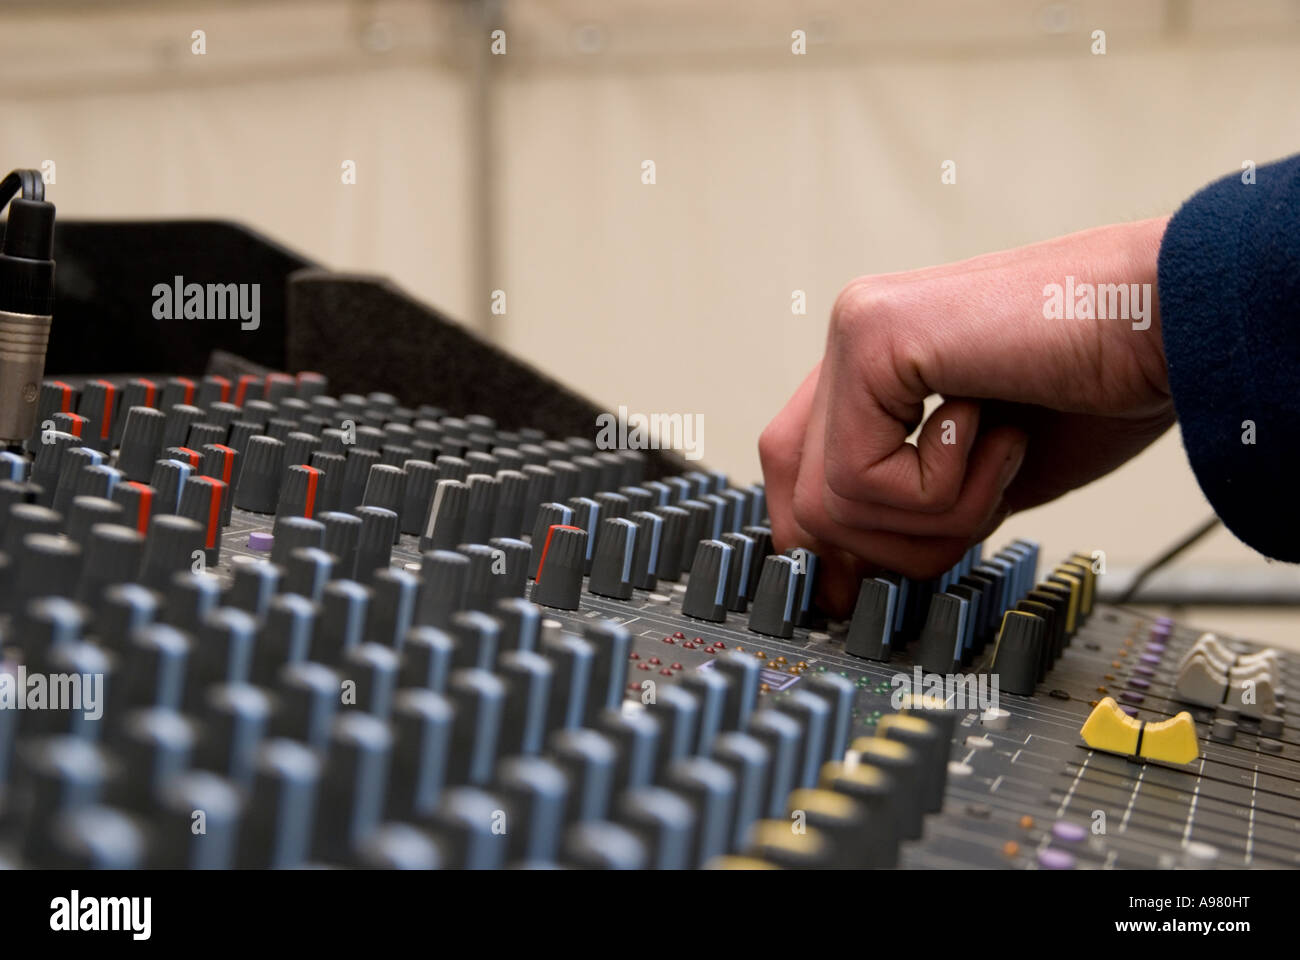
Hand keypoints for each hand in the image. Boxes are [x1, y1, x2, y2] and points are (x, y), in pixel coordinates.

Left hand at [759, 217, 1174, 613]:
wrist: (1178, 323)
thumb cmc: (1102, 393)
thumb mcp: (982, 478)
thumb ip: (911, 514)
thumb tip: (843, 582)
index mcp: (873, 368)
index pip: (794, 473)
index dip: (823, 544)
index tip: (860, 589)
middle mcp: (852, 340)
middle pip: (800, 500)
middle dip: (889, 549)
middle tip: (977, 511)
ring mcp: (854, 331)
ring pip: (831, 505)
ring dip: (936, 517)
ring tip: (1004, 453)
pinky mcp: (870, 335)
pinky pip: (861, 478)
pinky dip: (943, 488)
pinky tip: (997, 427)